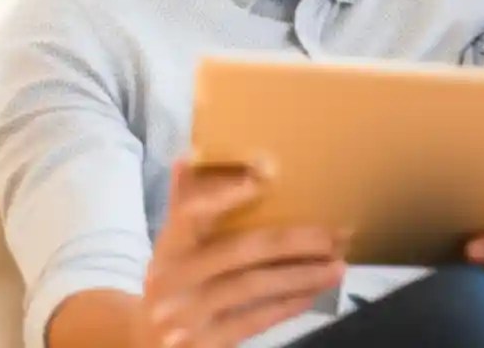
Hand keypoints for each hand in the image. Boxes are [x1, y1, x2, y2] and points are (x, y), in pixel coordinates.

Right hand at [132, 161, 347, 347]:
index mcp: (169, 246)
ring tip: (338, 267)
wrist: (145, 341)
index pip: (193, 214)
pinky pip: (254, 320)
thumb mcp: (171, 245)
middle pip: (241, 251)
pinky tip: (313, 294)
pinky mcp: (204, 343)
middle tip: (336, 235)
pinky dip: (287, 306)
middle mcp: (174, 278)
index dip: (225, 196)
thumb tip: (190, 154)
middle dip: (295, 241)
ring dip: (303, 275)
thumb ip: (184, 204)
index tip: (263, 178)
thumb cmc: (172, 279)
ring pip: (254, 287)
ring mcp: (188, 314)